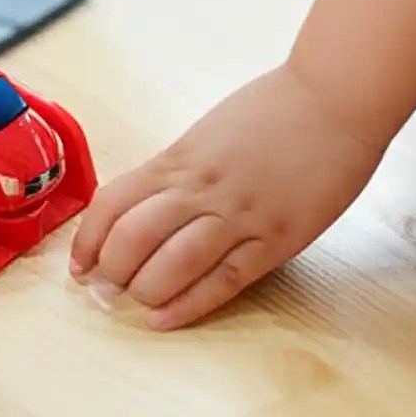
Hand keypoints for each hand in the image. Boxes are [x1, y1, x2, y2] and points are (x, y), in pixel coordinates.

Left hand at [69, 64, 385, 330]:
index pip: (113, 203)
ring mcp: (239, 215)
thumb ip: (176, 171)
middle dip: (110, 271)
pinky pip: (223, 279)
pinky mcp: (276, 238)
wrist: (336, 97)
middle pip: (133, 237)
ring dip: (144, 290)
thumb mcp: (206, 135)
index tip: (79, 264)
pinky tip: (163, 319)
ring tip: (135, 303)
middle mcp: (200, 188)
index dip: (87, 239)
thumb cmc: (273, 110)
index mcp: (179, 160)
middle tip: (105, 291)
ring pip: (172, 263)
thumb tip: (144, 210)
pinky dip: (188, 304)